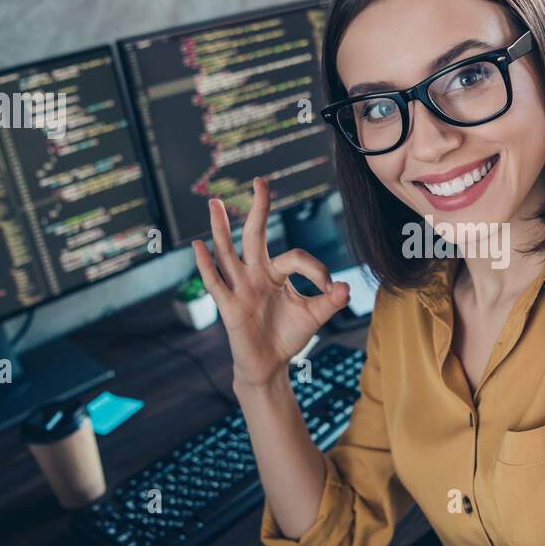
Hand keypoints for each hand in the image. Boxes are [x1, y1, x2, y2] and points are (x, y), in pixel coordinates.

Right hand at [192, 177, 349, 391]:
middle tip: (260, 181)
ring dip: (220, 228)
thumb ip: (331, 301)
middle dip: (259, 209)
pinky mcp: (229, 306)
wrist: (270, 364)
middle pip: (255, 235)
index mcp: (276, 273)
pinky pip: (215, 282)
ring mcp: (240, 287)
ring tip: (214, 202)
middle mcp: (255, 274)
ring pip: (228, 252)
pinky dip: (205, 264)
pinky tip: (198, 245)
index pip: (295, 257)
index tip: (332, 289)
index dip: (317, 270)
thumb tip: (346, 287)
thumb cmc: (288, 335)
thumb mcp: (315, 316)